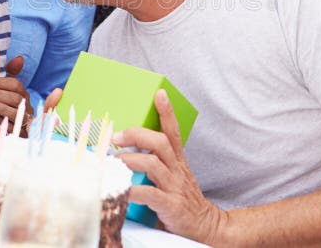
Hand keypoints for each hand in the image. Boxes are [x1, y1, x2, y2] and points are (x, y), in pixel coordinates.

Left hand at [0, 56, 32, 135]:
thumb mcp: (4, 87)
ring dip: (0, 107)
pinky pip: (13, 125)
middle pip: (16, 97)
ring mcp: (24, 118)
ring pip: (15, 111)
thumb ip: (11, 72)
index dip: (1, 84)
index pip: (15, 84)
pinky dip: (2, 120)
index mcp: (22, 92)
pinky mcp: (20, 131)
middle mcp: (26, 104)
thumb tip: (19, 58)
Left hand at [112, 89, 226, 244]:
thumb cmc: (182, 200)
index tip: (159, 94)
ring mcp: (174, 187)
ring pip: (153, 164)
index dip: (167, 112)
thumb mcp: (174, 177)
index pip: (173, 131)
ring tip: (114, 162)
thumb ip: (157, 164)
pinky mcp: (171, 205)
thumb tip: (128, 153)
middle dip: (137, 135)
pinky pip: (150, 194)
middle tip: (117, 137)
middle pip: (160, 143)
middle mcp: (177, 170)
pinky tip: (121, 190)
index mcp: (178, 161)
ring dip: (130, 160)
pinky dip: (133, 190)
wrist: (206, 226)